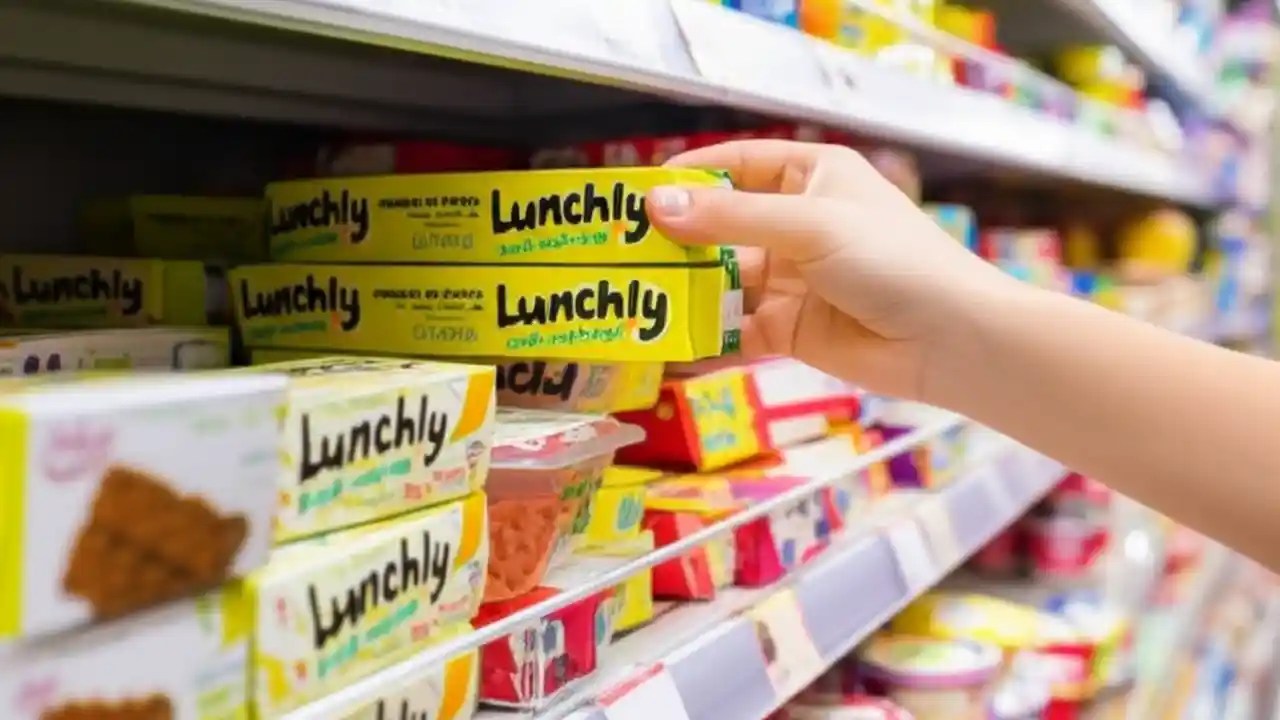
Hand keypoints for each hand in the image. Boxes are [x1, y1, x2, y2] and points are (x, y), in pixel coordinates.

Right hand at [646, 140, 1019, 399]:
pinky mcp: (790, 329)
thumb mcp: (808, 225)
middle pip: (722, 226)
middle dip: (677, 240)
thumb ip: (730, 218)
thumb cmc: (892, 260)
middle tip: (622, 252)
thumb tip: (656, 205)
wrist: (949, 340)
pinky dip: (706, 336)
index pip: (738, 164)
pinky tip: (669, 344)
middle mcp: (798, 224)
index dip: (690, 176)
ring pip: (724, 280)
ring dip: (685, 290)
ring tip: (634, 300)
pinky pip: (736, 328)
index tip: (639, 193)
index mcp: (812, 177)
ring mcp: (793, 279)